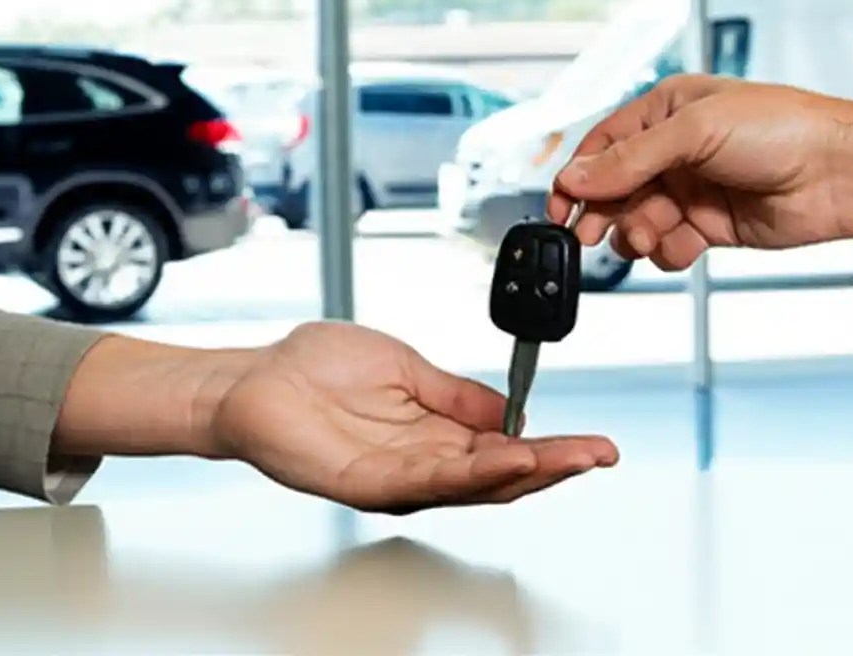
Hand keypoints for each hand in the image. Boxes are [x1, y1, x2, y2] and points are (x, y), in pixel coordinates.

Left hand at [210, 322, 618, 513]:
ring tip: (569, 459)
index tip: (592, 443)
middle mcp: (420, 464)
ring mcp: (395, 479)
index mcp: (433, 435)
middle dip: (554, 466)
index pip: (503, 450)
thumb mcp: (408, 368)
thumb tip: (510, 409)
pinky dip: (472, 473)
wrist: (254, 378)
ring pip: (473, 485)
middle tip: (597, 455)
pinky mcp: (366, 484)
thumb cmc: (314, 370)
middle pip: (499, 477)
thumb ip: (458, 395)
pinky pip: (428, 481)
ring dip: (526, 473)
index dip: (551, 448)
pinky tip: (507, 460)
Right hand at [547, 74, 852, 270]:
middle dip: (602, 213)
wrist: (840, 174)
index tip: (560, 208)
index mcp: (665, 112)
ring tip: (652, 237)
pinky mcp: (709, 226)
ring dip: (636, 234)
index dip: (577, 177)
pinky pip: (667, 246)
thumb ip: (630, 159)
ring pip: (637, 221)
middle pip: (614, 189)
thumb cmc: (782, 130)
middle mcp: (674, 151)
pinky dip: (667, 252)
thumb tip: (574, 177)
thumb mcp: (695, 132)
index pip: (602, 146)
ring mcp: (691, 190)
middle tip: (590, 235)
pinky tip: (683, 246)